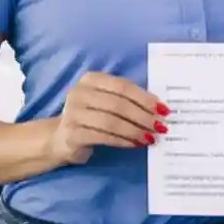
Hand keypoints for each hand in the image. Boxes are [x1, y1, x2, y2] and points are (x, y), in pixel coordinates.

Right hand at [46, 71, 167, 165]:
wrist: (61, 138)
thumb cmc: (92, 117)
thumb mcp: (106, 102)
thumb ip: (128, 100)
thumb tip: (159, 109)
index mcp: (91, 79)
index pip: (123, 86)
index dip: (145, 98)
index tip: (163, 110)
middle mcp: (79, 92)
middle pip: (119, 103)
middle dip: (143, 116)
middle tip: (160, 126)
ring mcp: (72, 113)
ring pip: (111, 121)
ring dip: (135, 130)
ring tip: (150, 137)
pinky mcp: (72, 134)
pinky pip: (103, 136)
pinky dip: (123, 140)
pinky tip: (135, 144)